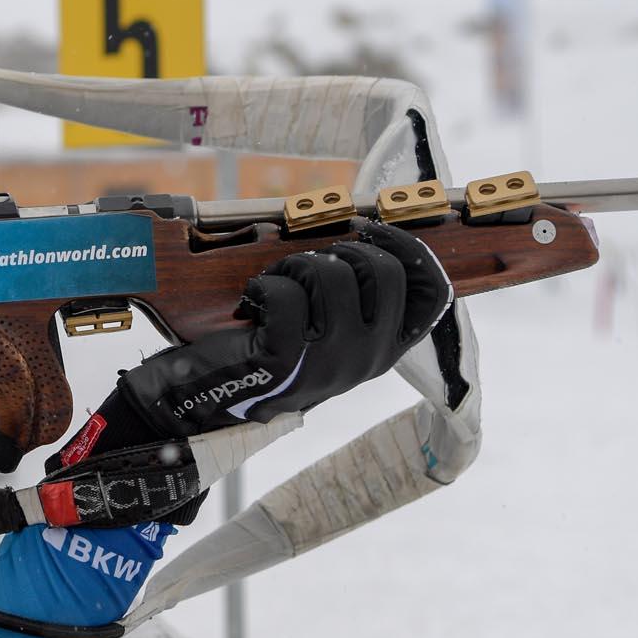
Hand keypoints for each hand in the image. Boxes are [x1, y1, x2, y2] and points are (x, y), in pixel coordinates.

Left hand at [47, 220, 449, 522]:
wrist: (203, 407)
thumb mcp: (327, 336)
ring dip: (296, 266)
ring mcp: (329, 362)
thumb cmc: (266, 359)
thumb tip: (369, 235)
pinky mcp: (284, 359)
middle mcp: (368, 360)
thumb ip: (356, 301)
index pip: (433, 294)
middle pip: (386, 272)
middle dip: (342, 251)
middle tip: (306, 267)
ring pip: (333, 274)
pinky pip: (285, 294)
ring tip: (275, 288)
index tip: (372, 230)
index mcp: (386, 352)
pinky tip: (251, 305)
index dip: (410, 250)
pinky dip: (263, 287)